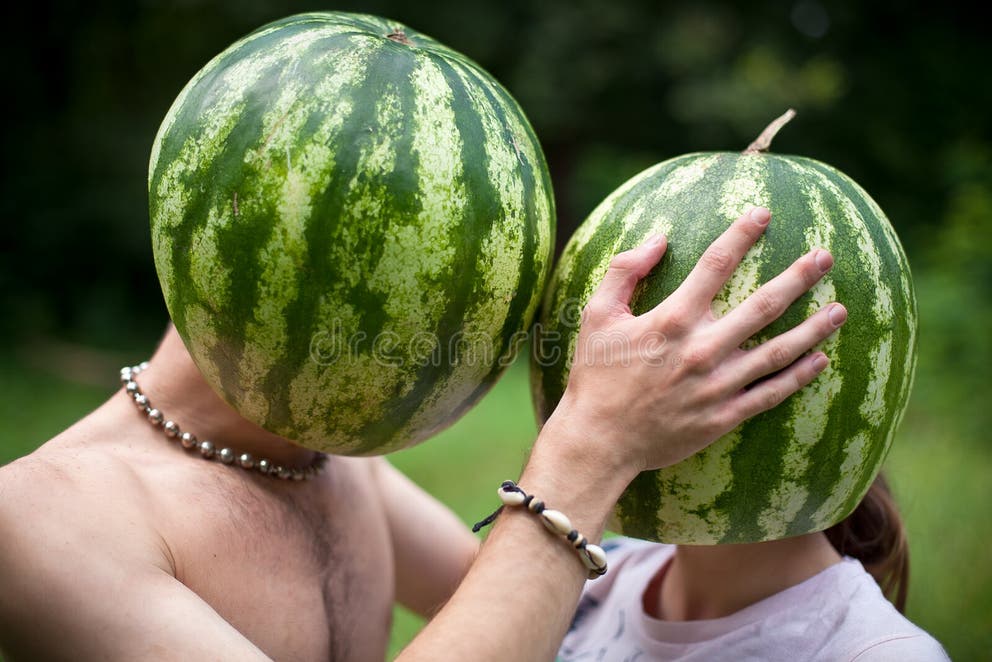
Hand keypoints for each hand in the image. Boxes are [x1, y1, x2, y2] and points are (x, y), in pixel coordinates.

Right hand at [546, 207, 845, 475]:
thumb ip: (625, 271)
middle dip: (799, 277)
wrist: (600, 441)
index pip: (716, 264)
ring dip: (813, 328)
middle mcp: (702, 348)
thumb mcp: (596, 315)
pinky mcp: (724, 416)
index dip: (741, 234)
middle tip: (824, 256)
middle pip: (764, 304)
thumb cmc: (596, 376)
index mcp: (672, 319)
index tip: (763, 215)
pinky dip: (799, 376)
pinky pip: (771, 393)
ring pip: (778, 351)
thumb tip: (659, 238)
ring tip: (840, 309)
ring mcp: (718, 385)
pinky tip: (820, 360)